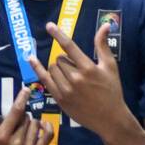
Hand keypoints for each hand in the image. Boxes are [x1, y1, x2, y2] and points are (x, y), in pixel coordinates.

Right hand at [0, 87, 50, 144]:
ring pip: (36, 125)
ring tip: (22, 127)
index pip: (17, 111)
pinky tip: (42, 124)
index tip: (26, 89)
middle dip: (21, 115)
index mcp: (2, 136)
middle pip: (26, 118)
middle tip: (14, 121)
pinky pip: (48, 137)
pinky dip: (47, 128)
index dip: (22, 97)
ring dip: (30, 122)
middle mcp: (16, 144)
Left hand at [29, 22, 126, 141]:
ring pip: (52, 69)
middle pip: (59, 59)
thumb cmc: (112, 91)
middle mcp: (75, 78)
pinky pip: (45, 81)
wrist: (110, 119)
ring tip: (69, 75)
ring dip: (58, 67)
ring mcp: (66, 91)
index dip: (58, 34)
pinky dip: (39, 70)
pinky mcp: (60, 100)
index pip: (69, 46)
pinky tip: (32, 60)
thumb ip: (103, 45)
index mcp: (88, 68)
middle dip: (65, 59)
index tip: (49, 25)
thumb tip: (105, 24)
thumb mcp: (110, 66)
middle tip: (76, 68)